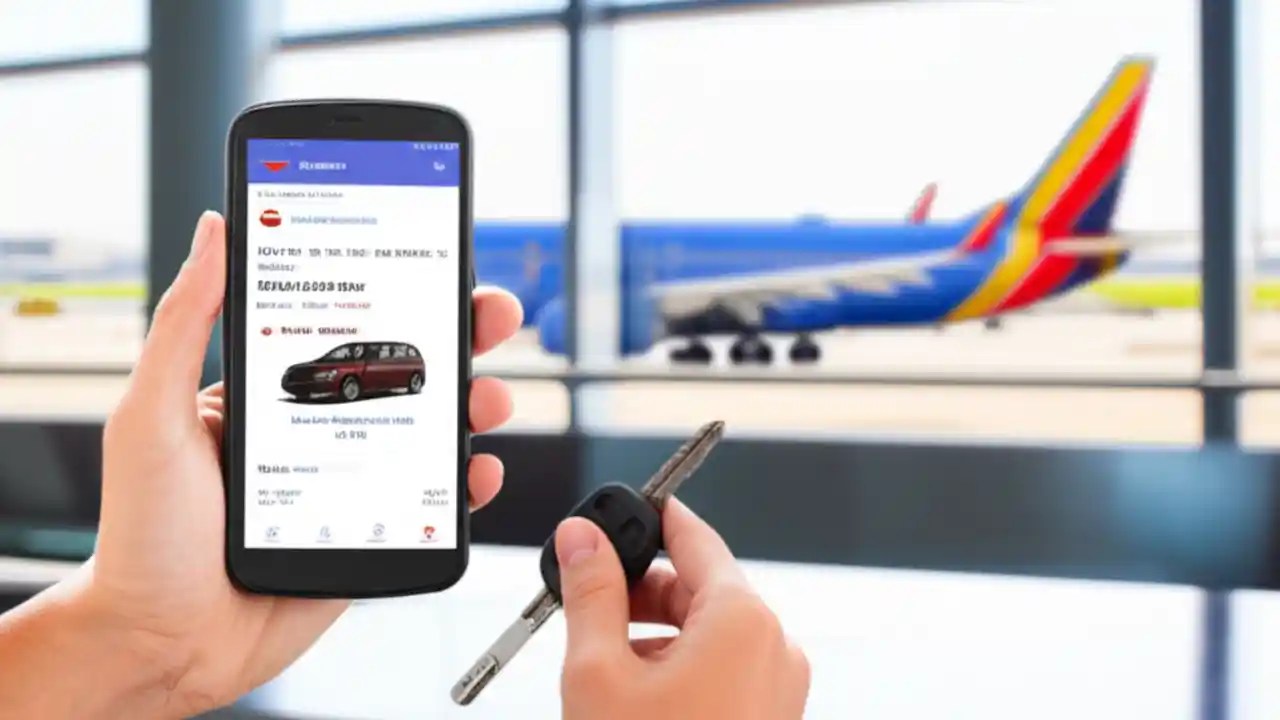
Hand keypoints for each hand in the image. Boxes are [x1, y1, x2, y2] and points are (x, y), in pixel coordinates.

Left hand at [68, 211, 519, 715]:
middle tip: (491, 318)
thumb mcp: (153, 413)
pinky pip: (437, 499)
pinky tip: (476, 469)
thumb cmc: (142, 532)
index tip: (440, 260)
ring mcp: (354, 478)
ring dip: (475, 403)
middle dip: (461, 337)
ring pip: (434, 429)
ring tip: (488, 400)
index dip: (400, 290)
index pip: (348, 325)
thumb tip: (212, 231)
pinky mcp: (377, 528)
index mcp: (274, 392)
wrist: (163, 642)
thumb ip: (186, 321)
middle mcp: (321, 428)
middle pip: (406, 369)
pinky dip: (470, 482)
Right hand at [556, 498, 809, 719]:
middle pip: (702, 584)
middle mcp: (774, 646)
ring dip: (657, 632)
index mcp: (742, 620)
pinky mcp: (769, 717)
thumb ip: (590, 592)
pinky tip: (636, 696)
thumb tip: (583, 539)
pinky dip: (679, 665)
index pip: (694, 537)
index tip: (616, 516)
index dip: (648, 520)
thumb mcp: (597, 672)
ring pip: (710, 628)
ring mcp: (778, 687)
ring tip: (607, 667)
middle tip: (590, 603)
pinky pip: (723, 666)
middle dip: (643, 590)